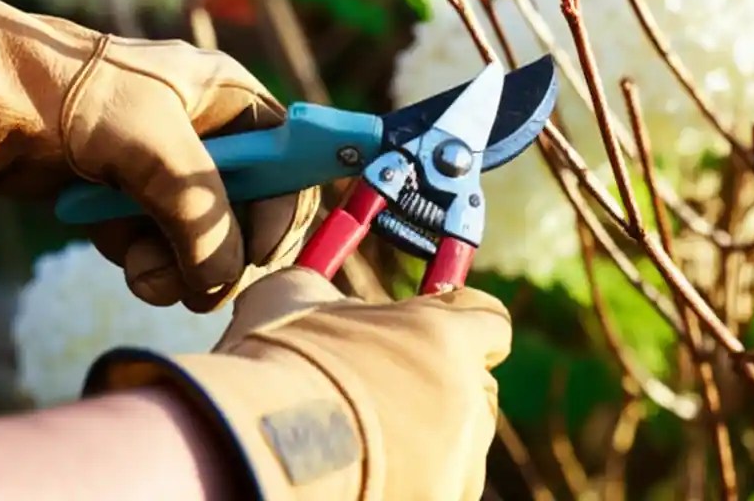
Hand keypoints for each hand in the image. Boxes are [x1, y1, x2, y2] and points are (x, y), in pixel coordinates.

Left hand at [0, 0, 318, 310]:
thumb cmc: (78, 101)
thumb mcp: (160, 151)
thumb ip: (207, 219)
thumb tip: (222, 284)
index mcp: (228, 98)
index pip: (290, 161)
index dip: (284, 210)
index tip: (262, 253)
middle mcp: (205, 133)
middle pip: (251, 213)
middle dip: (225, 253)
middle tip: (203, 286)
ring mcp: (163, 171)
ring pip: (203, 242)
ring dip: (181, 268)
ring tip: (145, 274)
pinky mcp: (125, 202)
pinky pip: (161, 250)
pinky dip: (147, 263)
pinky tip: (119, 255)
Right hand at [84, 267, 512, 500]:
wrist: (262, 445)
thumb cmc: (278, 364)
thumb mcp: (293, 297)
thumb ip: (324, 283)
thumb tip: (312, 276)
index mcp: (448, 336)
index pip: (491, 322)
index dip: (462, 325)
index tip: (433, 333)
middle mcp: (469, 396)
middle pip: (477, 388)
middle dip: (441, 389)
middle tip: (388, 394)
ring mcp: (461, 459)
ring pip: (463, 445)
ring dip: (431, 440)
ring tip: (370, 441)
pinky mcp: (441, 500)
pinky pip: (439, 488)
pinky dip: (414, 482)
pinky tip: (367, 475)